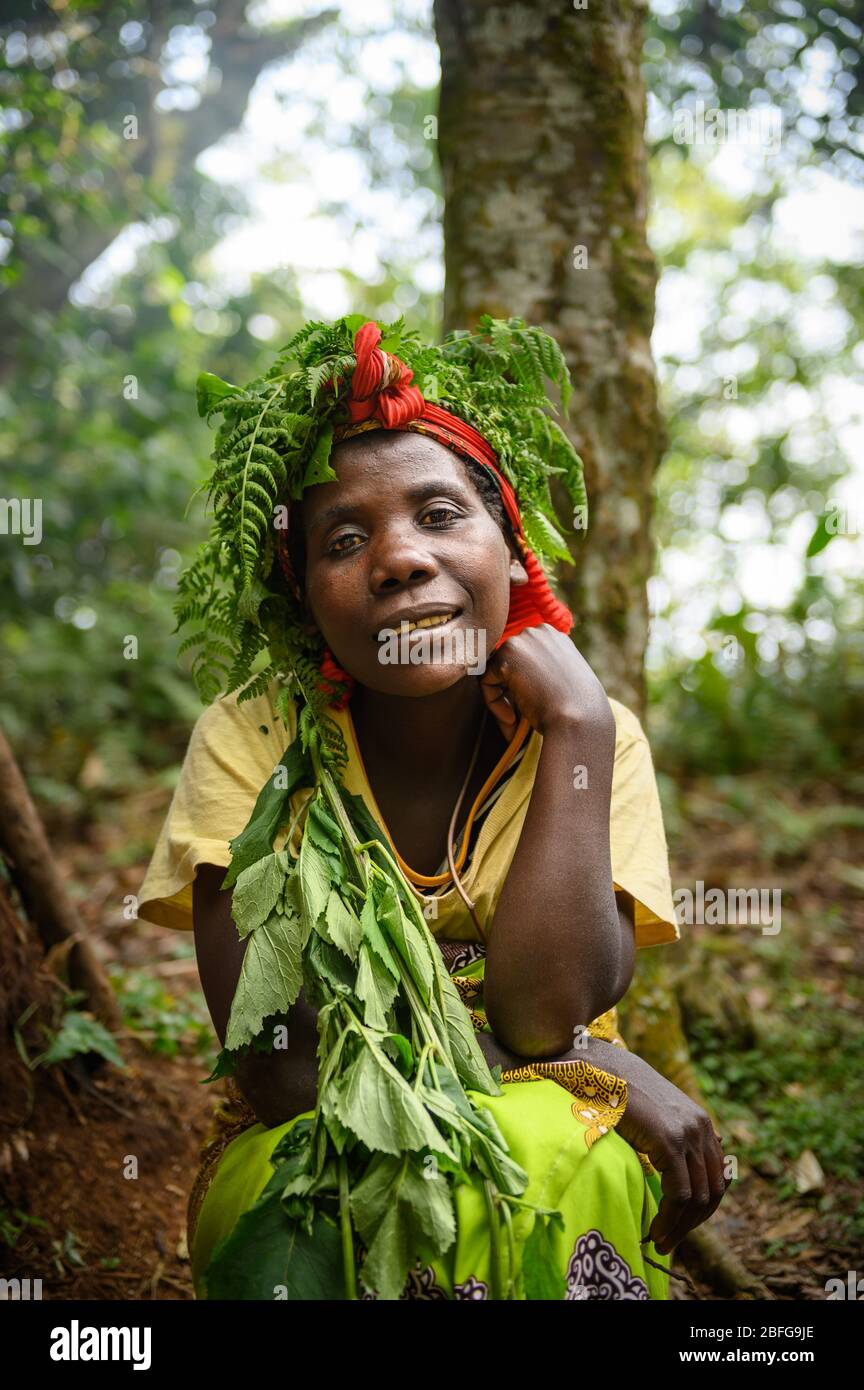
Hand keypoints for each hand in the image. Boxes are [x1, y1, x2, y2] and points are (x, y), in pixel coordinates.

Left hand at [478, 624, 611, 742]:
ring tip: (515, 724)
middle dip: (509, 694)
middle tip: (518, 722)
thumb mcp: (564, 681)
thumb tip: (516, 679)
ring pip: (494, 673)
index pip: (523, 659)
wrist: (579, 721)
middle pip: (507, 664)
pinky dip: (493, 704)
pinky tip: (512, 719)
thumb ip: (542, 672)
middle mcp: (538, 632)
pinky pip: (486, 682)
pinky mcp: (507, 656)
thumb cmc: (577, 710)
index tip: (530, 710)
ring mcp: (522, 640)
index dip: (523, 688)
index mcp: (554, 637)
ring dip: (501, 701)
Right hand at [613, 1067, 729, 1255]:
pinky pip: (680, 1194)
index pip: (718, 1178)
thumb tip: (678, 1175)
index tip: (681, 1226)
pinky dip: (671, 1219)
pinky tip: (655, 1230)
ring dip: (681, 1228)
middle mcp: (701, 1129)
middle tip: (669, 1242)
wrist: (602, 1068)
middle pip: (712, 1191)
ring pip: (697, 1198)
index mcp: (701, 1124)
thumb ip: (672, 1141)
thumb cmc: (619, 1094)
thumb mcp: (654, 1118)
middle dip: (693, 1224)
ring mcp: (688, 1134)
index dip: (703, 1208)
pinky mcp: (670, 1141)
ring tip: (660, 1242)